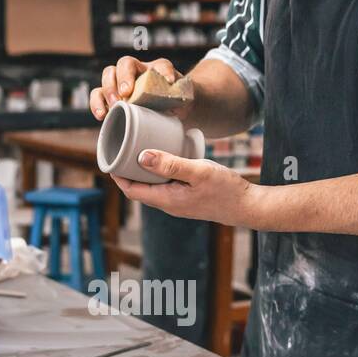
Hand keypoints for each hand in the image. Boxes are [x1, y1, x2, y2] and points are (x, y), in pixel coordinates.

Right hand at [90, 56, 191, 121]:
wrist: (168, 111)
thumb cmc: (175, 101)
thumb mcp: (183, 97)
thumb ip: (180, 96)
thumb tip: (173, 104)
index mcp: (157, 70)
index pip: (160, 65)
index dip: (163, 71)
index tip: (169, 81)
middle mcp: (136, 72)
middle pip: (123, 64)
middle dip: (123, 78)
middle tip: (126, 94)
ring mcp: (121, 84)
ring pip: (108, 76)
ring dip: (108, 90)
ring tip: (114, 105)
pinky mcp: (111, 98)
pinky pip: (98, 96)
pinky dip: (96, 104)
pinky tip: (102, 115)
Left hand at [112, 150, 261, 227]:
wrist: (248, 206)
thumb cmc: (226, 190)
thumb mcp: (198, 172)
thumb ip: (170, 164)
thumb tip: (141, 156)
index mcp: (166, 199)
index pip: (131, 190)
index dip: (118, 176)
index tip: (109, 158)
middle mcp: (169, 204)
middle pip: (138, 189)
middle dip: (126, 172)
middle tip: (119, 150)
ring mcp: (178, 203)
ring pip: (151, 188)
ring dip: (141, 173)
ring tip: (135, 151)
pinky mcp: (187, 199)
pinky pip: (164, 186)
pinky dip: (157, 173)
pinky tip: (162, 159)